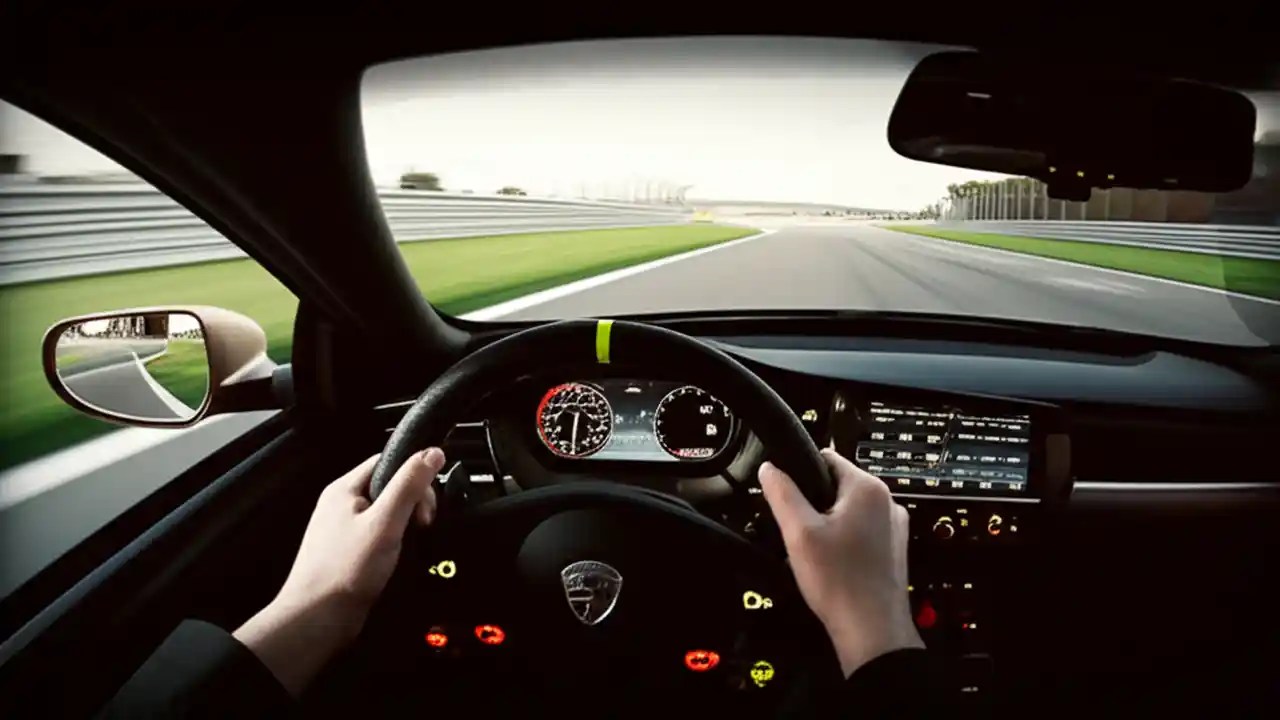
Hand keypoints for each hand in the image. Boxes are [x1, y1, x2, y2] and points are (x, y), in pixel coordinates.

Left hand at [234, 449, 443, 695]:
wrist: (317, 619)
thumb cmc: (346, 570)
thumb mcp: (385, 522)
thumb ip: (409, 485)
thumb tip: (432, 453)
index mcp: (344, 488)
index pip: (387, 462)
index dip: (414, 476)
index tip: (427, 503)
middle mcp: (341, 505)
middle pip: (389, 488)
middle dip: (412, 505)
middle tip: (421, 527)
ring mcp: (343, 530)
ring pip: (386, 514)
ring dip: (404, 527)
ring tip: (407, 547)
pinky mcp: (348, 553)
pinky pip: (378, 537)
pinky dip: (393, 545)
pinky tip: (396, 560)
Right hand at [758, 448, 922, 677]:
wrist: (872, 631)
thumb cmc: (837, 579)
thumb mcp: (798, 533)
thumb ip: (782, 493)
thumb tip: (770, 467)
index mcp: (868, 487)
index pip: (826, 458)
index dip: (800, 474)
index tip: (786, 500)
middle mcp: (888, 501)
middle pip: (837, 485)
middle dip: (813, 503)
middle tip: (798, 533)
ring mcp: (894, 526)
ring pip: (848, 511)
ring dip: (828, 524)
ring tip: (814, 552)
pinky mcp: (894, 549)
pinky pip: (861, 531)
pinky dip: (844, 541)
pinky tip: (833, 565)